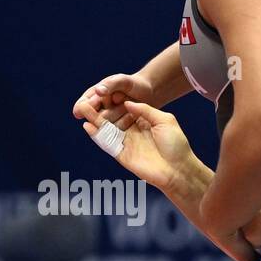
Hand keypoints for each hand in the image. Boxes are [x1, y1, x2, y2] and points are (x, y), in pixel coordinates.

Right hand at [73, 72, 154, 129]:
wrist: (150, 93)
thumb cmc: (134, 84)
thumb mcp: (122, 81)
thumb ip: (111, 85)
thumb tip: (98, 91)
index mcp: (95, 96)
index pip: (84, 105)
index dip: (83, 108)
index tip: (83, 110)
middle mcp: (100, 110)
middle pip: (96, 117)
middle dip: (107, 111)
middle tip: (119, 100)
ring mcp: (110, 121)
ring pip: (106, 125)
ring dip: (117, 117)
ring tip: (128, 107)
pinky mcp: (120, 129)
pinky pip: (117, 132)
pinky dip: (123, 125)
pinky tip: (132, 117)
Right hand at [79, 98, 196, 193]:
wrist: (179, 169)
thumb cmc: (176, 145)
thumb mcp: (164, 120)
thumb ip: (145, 110)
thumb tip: (127, 102)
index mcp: (143, 121)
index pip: (123, 108)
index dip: (113, 100)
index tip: (102, 91)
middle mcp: (133, 131)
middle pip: (112, 118)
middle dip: (99, 109)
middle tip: (87, 99)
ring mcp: (127, 143)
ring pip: (107, 129)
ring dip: (94, 120)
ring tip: (81, 109)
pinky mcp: (122, 155)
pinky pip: (107, 144)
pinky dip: (97, 136)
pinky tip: (88, 126)